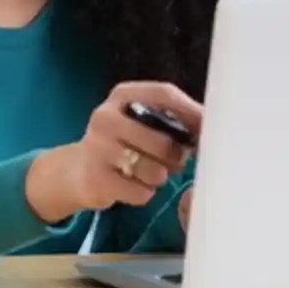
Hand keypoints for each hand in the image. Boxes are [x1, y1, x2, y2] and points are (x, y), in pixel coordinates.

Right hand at [25, 82, 202, 223]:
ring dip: (160, 177)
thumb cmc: (124, 143)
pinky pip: (141, 192)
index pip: (164, 94)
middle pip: (165, 141)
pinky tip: (133, 185)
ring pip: (155, 171)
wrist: (77, 171)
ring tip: (150, 172)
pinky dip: (144, 193)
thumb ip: (174, 119)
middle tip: (175, 161)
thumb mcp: (142, 121)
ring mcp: (97, 148)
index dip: (192, 112)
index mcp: (122, 95)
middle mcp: (105, 117)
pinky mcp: (94, 178)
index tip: (210, 127)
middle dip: (177, 157)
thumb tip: (212, 124)